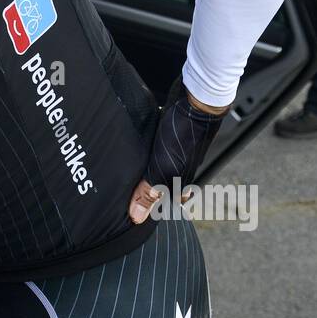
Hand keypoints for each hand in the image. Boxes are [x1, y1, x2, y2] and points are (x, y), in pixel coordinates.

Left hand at [128, 84, 226, 223]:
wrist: (196, 101)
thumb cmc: (184, 135)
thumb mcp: (161, 169)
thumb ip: (149, 192)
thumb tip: (136, 216)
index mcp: (180, 183)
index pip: (162, 204)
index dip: (146, 206)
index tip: (127, 210)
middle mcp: (179, 169)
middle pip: (156, 185)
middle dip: (140, 187)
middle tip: (120, 189)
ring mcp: (174, 151)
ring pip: (152, 166)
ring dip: (139, 167)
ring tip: (121, 169)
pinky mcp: (167, 135)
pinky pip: (151, 148)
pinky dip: (141, 150)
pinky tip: (130, 147)